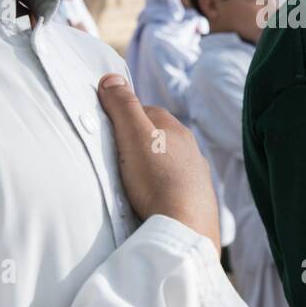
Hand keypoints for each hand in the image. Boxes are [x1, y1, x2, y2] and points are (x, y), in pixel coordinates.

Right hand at [97, 74, 220, 255]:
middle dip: (139, 143)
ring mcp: (197, 176)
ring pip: (169, 164)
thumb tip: (111, 78)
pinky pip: (176, 188)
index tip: (108, 131)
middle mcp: (191, 149)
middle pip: (158, 138)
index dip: (124, 118)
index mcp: (175, 129)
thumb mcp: (133, 135)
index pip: (145, 112)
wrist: (185, 227)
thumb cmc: (157, 179)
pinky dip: (163, 190)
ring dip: (153, 169)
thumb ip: (122, 106)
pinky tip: (152, 201)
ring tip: (133, 183)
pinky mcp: (197, 201)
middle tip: (116, 159)